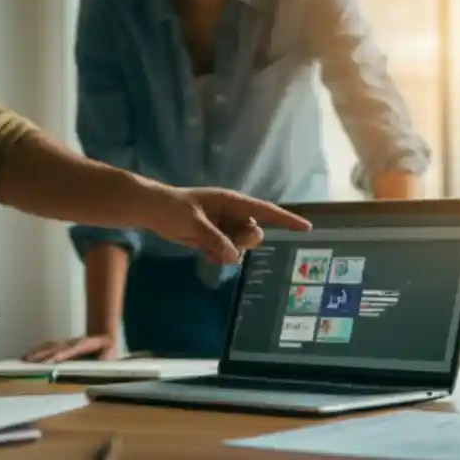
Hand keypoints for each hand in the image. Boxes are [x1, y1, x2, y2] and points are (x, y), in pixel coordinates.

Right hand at [22, 335, 117, 362]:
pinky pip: (48, 347)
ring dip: (36, 352)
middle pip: (55, 348)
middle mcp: (73, 342)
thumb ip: (104, 360)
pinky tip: (28, 356)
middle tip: (28, 362)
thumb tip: (100, 363)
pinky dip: (37, 351)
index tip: (49, 362)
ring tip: (23, 360)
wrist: (105, 337)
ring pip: (49, 346)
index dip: (59, 355)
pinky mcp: (63, 345)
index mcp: (85, 345)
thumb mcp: (110, 355)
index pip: (69, 350)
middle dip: (41, 355)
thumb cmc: (107, 350)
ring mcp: (67, 342)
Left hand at [141, 186, 311, 263]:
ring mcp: (225, 227)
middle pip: (255, 234)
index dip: (286, 219)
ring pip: (242, 247)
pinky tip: (203, 252)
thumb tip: (234, 257)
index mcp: (233, 202)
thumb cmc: (173, 209)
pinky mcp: (216, 239)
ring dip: (228, 251)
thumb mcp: (194, 223)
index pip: (266, 211)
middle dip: (242, 242)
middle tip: (221, 242)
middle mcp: (233, 215)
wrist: (153, 211)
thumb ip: (215, 239)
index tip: (306, 228)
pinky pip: (228, 254)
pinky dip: (218, 256)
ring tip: (206, 245)